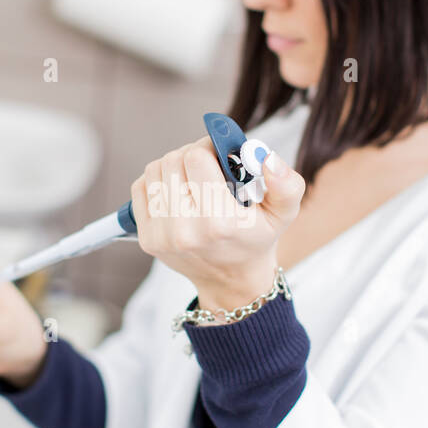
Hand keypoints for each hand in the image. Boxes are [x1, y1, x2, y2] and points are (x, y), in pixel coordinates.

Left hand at [131, 135, 304, 307]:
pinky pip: (140, 188)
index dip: (210, 148)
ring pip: (154, 170)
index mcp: (220, 222)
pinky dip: (156, 181)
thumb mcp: (283, 214)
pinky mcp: (147, 238)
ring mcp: (162, 236)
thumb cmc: (255, 239)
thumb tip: (268, 160)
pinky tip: (176, 191)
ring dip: (173, 167)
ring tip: (193, 179)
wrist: (231, 280)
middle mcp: (186, 231)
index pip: (196, 158)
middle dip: (191, 156)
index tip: (220, 156)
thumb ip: (287, 186)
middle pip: (172, 161)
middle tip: (207, 166)